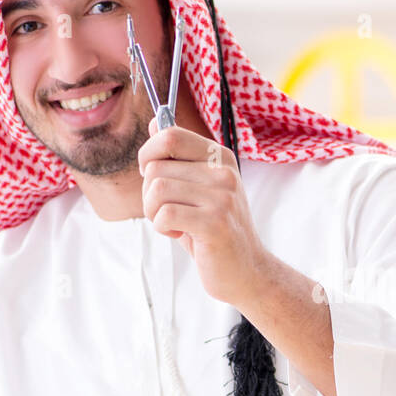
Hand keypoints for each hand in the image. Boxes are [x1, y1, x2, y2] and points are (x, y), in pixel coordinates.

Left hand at [138, 122, 272, 306]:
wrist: (247, 272)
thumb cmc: (216, 231)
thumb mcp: (199, 188)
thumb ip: (179, 157)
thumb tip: (155, 123)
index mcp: (220, 158)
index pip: (169, 135)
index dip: (148, 154)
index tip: (151, 175)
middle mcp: (223, 173)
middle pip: (156, 167)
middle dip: (148, 194)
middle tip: (168, 212)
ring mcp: (222, 198)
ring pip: (157, 190)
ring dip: (154, 213)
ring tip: (174, 224)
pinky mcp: (215, 223)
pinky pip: (164, 215)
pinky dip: (163, 228)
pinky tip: (181, 234)